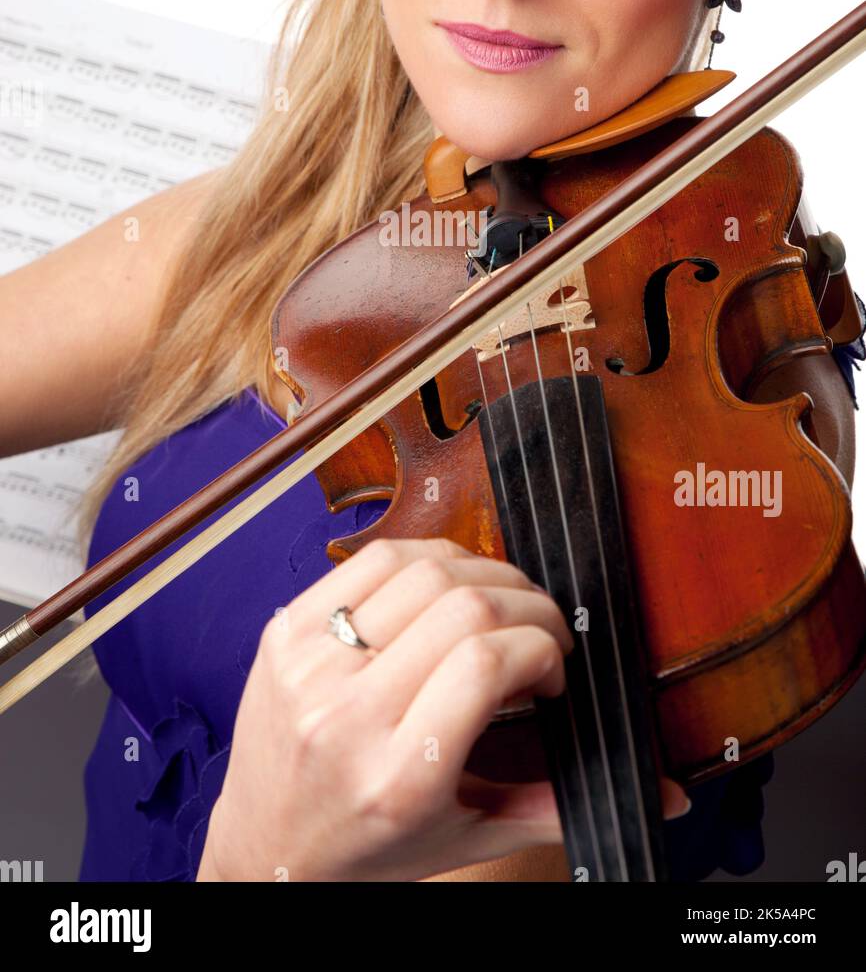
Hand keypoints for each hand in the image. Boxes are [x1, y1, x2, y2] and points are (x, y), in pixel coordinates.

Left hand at [199, 537, 575, 880]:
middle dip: (526, 605)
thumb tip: (672, 796)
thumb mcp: (468, 836)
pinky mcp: (286, 630)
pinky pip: (371, 559)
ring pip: (421, 569)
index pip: (485, 663)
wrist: (265, 847)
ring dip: (480, 574)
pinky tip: (441, 589)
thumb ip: (559, 803)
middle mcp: (348, 715)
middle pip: (462, 607)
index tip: (550, 668)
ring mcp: (310, 665)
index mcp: (399, 776)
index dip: (540, 647)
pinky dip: (424, 560)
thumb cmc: (368, 845)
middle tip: (538, 631)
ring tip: (495, 606)